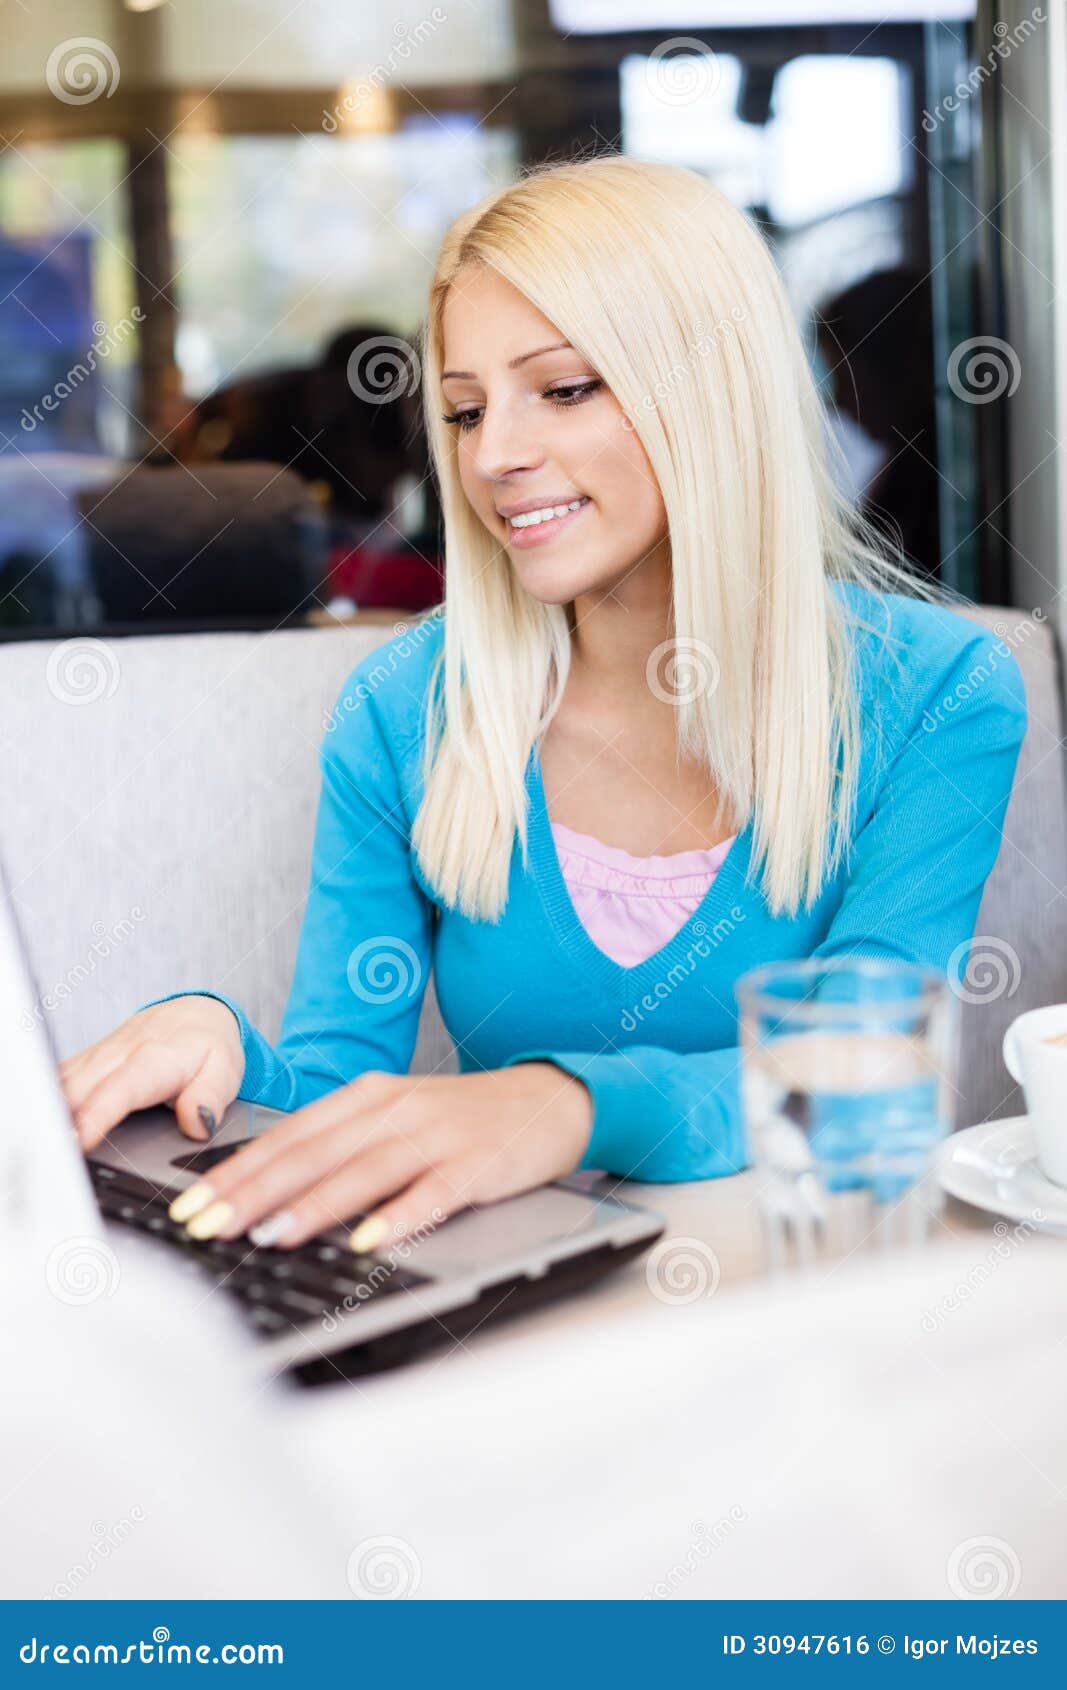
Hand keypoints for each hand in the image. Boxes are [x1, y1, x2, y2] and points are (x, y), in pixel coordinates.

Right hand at [58, 997, 244, 1150]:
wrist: (197, 1013)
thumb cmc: (210, 1045)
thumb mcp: (225, 1071)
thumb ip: (210, 1097)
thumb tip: (198, 1124)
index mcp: (153, 1060)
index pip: (118, 1090)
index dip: (96, 1116)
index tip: (79, 1142)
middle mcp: (118, 1055)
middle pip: (78, 1089)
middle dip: (62, 1122)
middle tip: (59, 1158)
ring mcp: (99, 1056)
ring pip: (62, 1083)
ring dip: (52, 1112)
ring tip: (51, 1144)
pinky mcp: (88, 1060)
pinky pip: (60, 1078)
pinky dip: (50, 1099)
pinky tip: (49, 1123)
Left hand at [166, 1063, 593, 1252]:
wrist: (549, 1099)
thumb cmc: (462, 1120)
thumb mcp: (394, 1120)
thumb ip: (340, 1147)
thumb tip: (268, 1193)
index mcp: (367, 1098)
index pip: (288, 1137)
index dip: (236, 1172)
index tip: (192, 1205)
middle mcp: (395, 1110)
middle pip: (314, 1153)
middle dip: (255, 1192)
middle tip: (210, 1225)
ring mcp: (437, 1136)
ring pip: (363, 1171)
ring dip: (314, 1205)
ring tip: (272, 1234)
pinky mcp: (477, 1164)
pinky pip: (433, 1194)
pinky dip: (399, 1216)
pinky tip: (370, 1240)